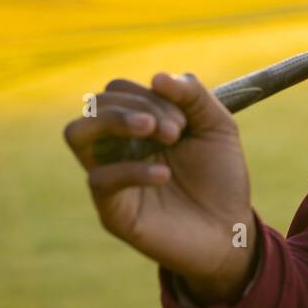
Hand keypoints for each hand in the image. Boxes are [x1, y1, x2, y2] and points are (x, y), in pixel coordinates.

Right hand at [63, 72, 257, 303]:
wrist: (230, 230)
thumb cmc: (220, 177)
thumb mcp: (218, 127)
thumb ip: (194, 95)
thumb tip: (156, 76)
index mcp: (138, 124)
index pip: (119, 90)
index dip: (151, 95)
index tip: (186, 119)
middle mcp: (117, 146)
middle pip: (97, 103)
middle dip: (140, 106)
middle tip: (176, 131)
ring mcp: (110, 176)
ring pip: (76, 132)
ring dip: (116, 121)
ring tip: (158, 133)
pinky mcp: (112, 210)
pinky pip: (100, 180)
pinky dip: (133, 170)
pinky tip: (164, 175)